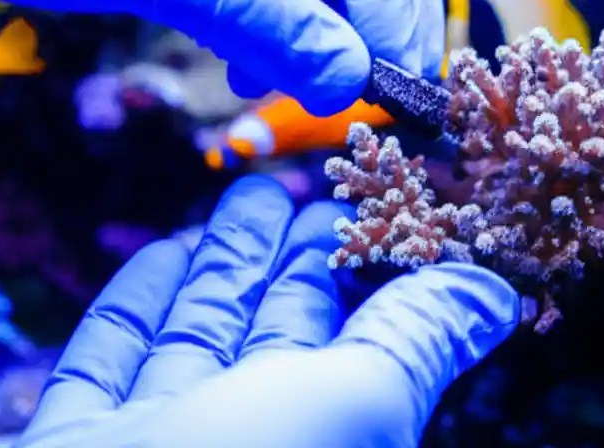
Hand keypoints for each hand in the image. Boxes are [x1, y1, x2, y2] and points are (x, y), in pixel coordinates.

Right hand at [17, 176, 517, 447]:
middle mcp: (247, 442)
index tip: (366, 207)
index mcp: (326, 431)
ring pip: (193, 340)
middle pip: (274, 333)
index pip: (354, 341)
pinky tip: (162, 249)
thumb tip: (497, 294)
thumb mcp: (356, 401)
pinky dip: (134, 307)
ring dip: (219, 267)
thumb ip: (417, 341)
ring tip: (245, 192)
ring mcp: (158, 447)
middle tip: (300, 183)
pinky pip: (106, 368)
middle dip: (290, 258)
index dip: (361, 273)